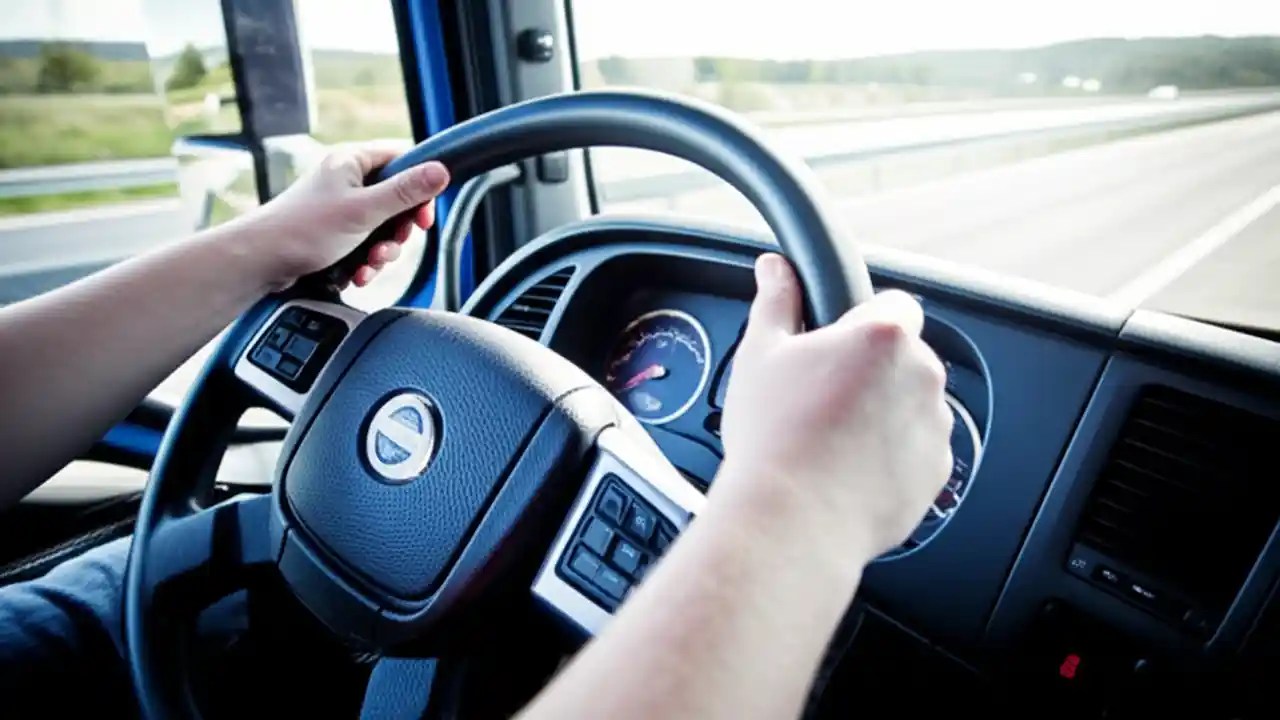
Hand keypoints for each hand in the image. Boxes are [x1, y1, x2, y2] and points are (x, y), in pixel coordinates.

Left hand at [233, 141, 449, 289]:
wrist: (260, 261)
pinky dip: (365, 262)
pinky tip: (357, 273)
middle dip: (398, 231)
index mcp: (352, 162)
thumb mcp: (364, 210)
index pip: (402, 161)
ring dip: (382, 251)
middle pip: (396, 201)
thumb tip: (441, 171)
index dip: (419, 188)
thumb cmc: (303, 229)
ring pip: (382, 228)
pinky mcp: (334, 234)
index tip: (423, 214)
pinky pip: (365, 245)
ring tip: (369, 264)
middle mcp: (346, 181)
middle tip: (393, 243)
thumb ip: (406, 192)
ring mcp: (340, 208)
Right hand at [715, 253, 952, 564]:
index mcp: (883, 335)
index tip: (836, 344)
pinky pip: (917, 451)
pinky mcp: (936, 473)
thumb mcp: (760, 354)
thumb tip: (775, 268)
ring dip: (884, 413)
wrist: (791, 521)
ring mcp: (935, 427)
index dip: (863, 321)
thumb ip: (776, 301)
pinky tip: (848, 470)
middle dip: (871, 371)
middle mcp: (922, 375)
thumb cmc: (773, 438)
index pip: (894, 304)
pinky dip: (892, 456)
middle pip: (905, 357)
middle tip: (822, 397)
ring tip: (832, 440)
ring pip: (912, 405)